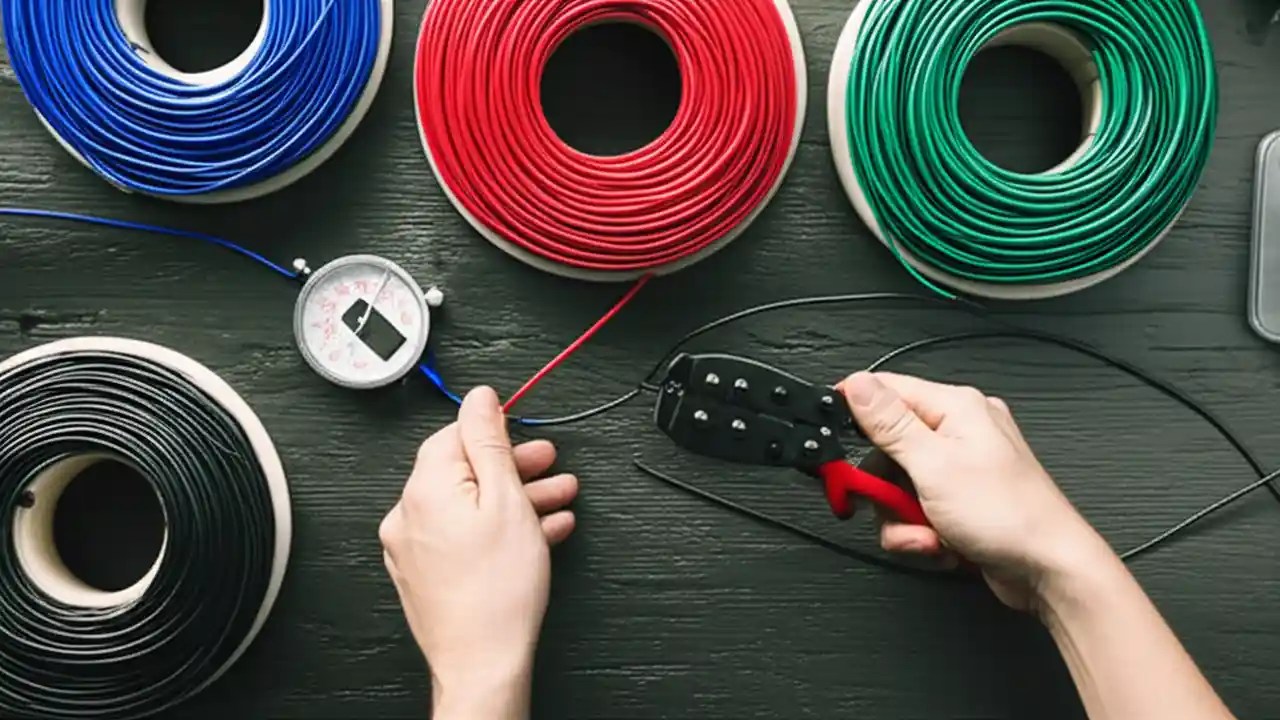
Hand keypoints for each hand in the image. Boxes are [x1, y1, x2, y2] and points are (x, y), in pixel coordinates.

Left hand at [380, 387, 578, 718]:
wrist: (483, 663)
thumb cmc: (497, 592)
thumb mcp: (507, 498)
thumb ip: (491, 442)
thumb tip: (480, 399)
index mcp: (423, 490)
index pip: (453, 436)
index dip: (493, 430)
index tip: (521, 428)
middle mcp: (409, 516)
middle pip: (464, 472)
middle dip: (513, 467)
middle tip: (550, 466)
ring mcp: (414, 550)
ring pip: (469, 507)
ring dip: (515, 499)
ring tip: (557, 502)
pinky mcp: (427, 576)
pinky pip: (464, 536)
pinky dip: (498, 529)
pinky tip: (537, 534)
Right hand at [840, 372, 1112, 611]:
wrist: (1049, 570)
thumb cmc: (1010, 514)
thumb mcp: (933, 464)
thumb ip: (889, 423)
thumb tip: (857, 384)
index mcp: (956, 408)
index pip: (885, 391)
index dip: (853, 415)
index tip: (833, 443)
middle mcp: (959, 433)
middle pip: (886, 448)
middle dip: (882, 487)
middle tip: (884, 503)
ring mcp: (960, 470)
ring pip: (897, 487)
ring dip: (901, 519)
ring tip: (924, 534)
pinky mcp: (960, 502)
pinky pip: (917, 510)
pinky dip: (920, 532)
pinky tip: (939, 544)